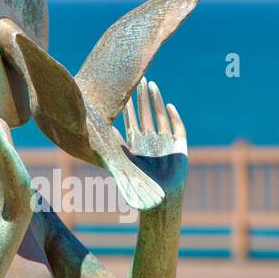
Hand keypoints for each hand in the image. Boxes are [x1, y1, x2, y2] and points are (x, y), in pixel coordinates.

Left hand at [121, 77, 187, 193]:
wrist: (162, 199)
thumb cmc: (141, 187)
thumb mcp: (123, 165)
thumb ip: (114, 149)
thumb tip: (99, 134)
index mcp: (136, 143)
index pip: (131, 119)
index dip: (128, 104)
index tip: (124, 89)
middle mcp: (150, 139)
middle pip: (146, 113)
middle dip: (142, 96)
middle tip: (139, 78)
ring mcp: (165, 141)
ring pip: (160, 116)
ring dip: (157, 101)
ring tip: (152, 85)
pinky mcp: (179, 146)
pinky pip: (178, 128)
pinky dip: (174, 117)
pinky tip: (169, 107)